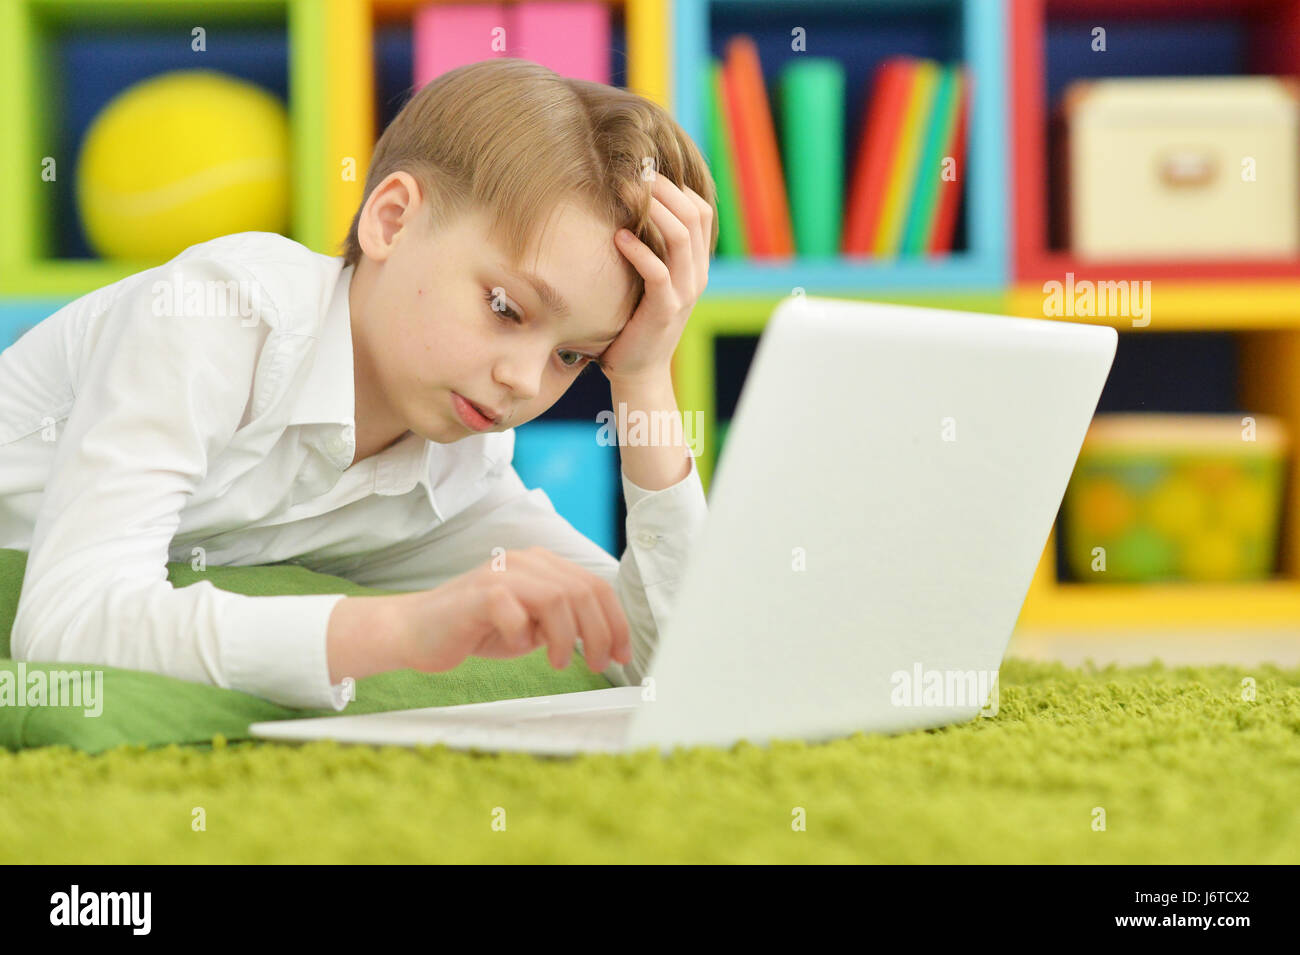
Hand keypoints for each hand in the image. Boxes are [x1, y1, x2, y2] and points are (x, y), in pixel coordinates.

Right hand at [394, 548, 631, 674]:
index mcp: (542, 565)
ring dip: (568, 638)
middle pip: (583, 591)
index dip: (617, 622)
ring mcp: (501, 573)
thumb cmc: (475, 629)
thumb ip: (563, 622)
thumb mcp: (532, 625)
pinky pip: (516, 612)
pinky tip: (518, 648)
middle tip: (598, 665)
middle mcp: (524, 561)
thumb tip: (605, 640)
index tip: (622, 654)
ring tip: (560, 663)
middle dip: (600, 634)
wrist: (416, 631)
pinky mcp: (479, 594)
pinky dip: (524, 636)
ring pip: (558, 598)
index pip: (595, 585)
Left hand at [599, 174, 712, 386]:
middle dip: (664, 188)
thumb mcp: (649, 279)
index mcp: (696, 263)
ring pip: (682, 237)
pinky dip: (639, 251)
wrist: (639, 370)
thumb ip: (648, 248)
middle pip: (693, 214)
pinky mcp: (666, 310)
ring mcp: (685, 292)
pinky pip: (658, 272)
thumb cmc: (634, 320)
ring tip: (626, 193)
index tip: (645, 170)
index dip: (677, 185)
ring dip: (654, 210)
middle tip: (633, 171)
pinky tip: (618, 238)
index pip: (700, 209)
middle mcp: (696, 273)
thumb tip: (623, 208)